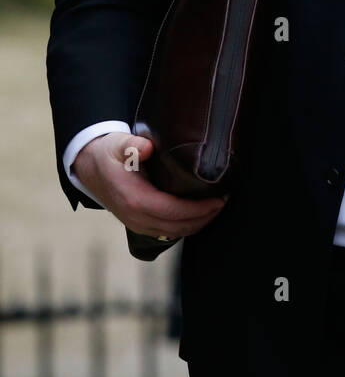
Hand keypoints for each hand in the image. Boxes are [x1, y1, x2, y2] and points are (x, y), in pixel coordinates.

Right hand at [72, 132, 227, 240]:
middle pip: (178, 226)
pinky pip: (166, 232)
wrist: (89, 167)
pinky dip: (185, 226)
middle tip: (223, 202)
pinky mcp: (138, 224)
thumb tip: (148, 147)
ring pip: (174, 233)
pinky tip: (197, 215)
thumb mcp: (117, 144)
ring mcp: (136, 224)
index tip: (218, 199)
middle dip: (204, 217)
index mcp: (135, 199)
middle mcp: (136, 217)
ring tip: (215, 208)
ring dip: (197, 224)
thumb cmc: (108, 154)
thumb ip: (132, 145)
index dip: (199, 209)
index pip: (174, 211)